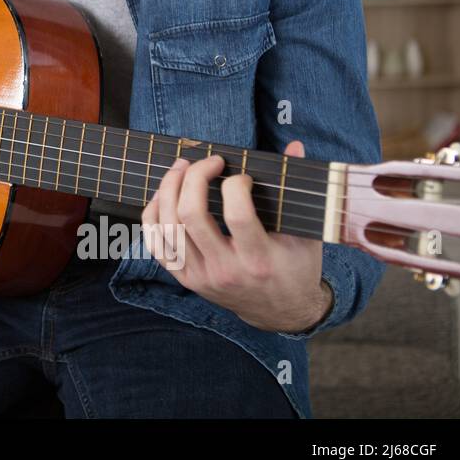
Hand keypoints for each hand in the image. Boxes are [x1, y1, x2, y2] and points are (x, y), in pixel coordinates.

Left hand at [140, 139, 332, 332]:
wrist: (282, 313)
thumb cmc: (296, 267)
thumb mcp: (306, 233)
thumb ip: (295, 188)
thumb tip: (294, 145)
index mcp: (260, 259)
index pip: (237, 215)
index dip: (236, 184)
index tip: (242, 176)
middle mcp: (226, 270)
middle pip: (192, 216)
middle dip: (195, 177)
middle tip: (208, 161)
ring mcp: (201, 276)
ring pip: (169, 226)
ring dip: (169, 188)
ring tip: (182, 167)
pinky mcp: (186, 279)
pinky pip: (156, 244)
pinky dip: (153, 215)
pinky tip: (163, 196)